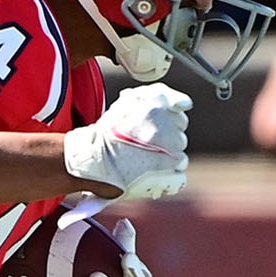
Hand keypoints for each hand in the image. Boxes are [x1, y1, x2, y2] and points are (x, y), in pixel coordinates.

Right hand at [63, 84, 191, 200]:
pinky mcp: (172, 168)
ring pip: (180, 154)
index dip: (167, 118)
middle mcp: (167, 121)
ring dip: (166, 160)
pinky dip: (168, 180)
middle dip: (166, 139)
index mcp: (157, 101)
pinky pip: (180, 176)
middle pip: (180, 131)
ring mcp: (172, 146)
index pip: (180, 106)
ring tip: (143, 162)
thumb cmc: (107, 134)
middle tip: (144, 146)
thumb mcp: (128, 102)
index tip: (157, 127)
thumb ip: (156, 96)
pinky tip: (150, 177)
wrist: (93, 160)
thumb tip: (182, 103)